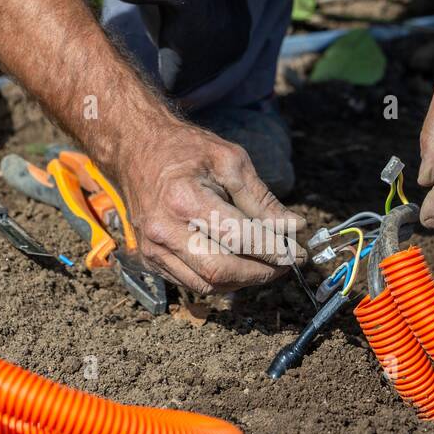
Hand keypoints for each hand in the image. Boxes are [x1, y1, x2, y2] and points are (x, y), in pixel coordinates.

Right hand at [103, 120, 306, 294]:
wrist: (135, 149)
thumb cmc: (184, 150)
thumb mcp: (230, 161)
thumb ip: (262, 198)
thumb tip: (293, 227)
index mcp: (184, 199)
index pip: (238, 238)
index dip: (273, 250)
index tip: (297, 253)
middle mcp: (164, 230)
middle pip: (221, 270)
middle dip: (260, 273)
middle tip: (285, 264)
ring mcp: (153, 248)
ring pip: (206, 284)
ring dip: (242, 281)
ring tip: (264, 265)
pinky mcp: (150, 259)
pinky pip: (190, 283)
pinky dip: (219, 280)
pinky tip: (238, 265)